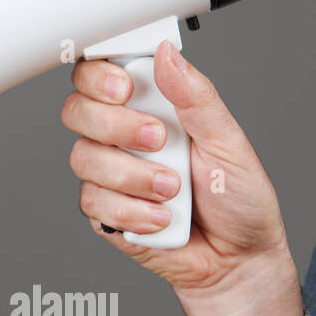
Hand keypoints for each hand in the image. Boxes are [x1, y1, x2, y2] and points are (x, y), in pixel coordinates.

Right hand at [61, 40, 302, 315]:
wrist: (239, 259)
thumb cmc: (238, 198)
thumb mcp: (227, 140)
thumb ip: (195, 97)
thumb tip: (166, 55)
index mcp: (149, 107)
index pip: (98, 75)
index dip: (98, 76)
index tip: (125, 89)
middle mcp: (121, 136)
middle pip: (76, 111)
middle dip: (116, 126)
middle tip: (158, 141)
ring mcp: (109, 174)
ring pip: (83, 158)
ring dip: (132, 176)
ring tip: (172, 190)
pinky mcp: (103, 211)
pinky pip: (93, 202)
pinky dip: (132, 212)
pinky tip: (160, 218)